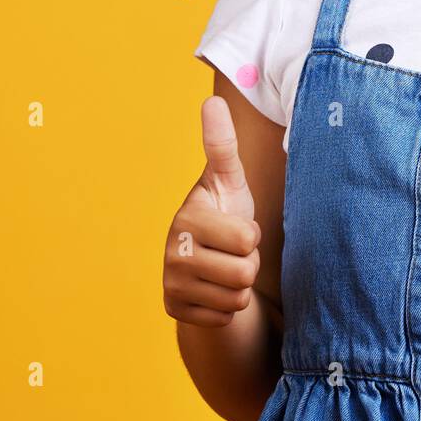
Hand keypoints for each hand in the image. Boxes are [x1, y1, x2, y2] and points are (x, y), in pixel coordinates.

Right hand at [162, 95, 261, 326]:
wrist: (208, 259)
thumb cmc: (224, 213)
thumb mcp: (228, 180)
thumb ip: (222, 144)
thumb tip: (212, 101)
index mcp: (187, 217)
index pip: (247, 240)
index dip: (251, 235)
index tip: (233, 224)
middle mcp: (170, 252)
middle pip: (243, 273)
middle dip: (247, 263)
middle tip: (232, 251)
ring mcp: (169, 283)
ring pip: (236, 298)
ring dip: (239, 286)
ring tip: (226, 266)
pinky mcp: (173, 310)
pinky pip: (224, 318)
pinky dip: (226, 308)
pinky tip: (214, 289)